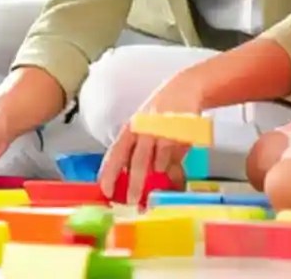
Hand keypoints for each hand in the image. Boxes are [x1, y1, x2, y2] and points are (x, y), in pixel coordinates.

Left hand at [97, 75, 202, 205]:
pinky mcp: (180, 133)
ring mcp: (162, 131)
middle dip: (134, 184)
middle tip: (132, 201)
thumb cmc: (160, 112)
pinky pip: (175, 157)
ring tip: (159, 179)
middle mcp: (143, 130)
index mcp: (130, 129)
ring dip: (158, 174)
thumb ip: (138, 151)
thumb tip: (134, 179)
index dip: (109, 173)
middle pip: (137, 161)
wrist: (184, 88)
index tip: (105, 190)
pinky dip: (174, 164)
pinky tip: (174, 160)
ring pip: (159, 162)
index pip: (116, 153)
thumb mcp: (143, 127)